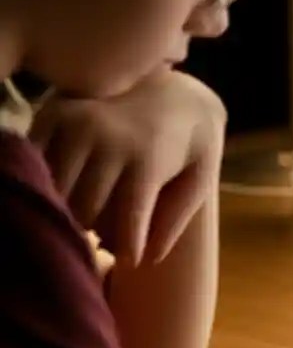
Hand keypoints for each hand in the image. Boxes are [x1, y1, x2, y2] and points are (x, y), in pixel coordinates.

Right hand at [29, 70, 226, 265]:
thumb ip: (178, 218)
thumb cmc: (190, 142)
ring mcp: (75, 124)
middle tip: (108, 233)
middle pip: (84, 210)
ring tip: (91, 210)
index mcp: (148, 157)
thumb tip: (150, 259)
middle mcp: (107, 140)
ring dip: (69, 208)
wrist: (174, 87)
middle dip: (96, 230)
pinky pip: (36, 162)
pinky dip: (47, 181)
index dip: (128, 247)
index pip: (129, 219)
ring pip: (55, 190)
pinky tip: (68, 186)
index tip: (130, 260)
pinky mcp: (53, 113)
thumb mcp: (200, 176)